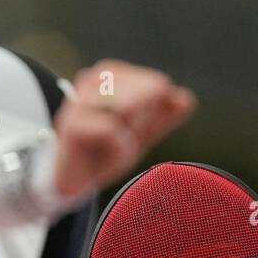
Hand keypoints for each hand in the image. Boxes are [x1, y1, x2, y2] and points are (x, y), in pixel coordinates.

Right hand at [52, 60, 195, 199]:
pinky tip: (107, 158)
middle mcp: (91, 80)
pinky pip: (112, 130)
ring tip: (115, 148)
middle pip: (144, 92)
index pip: (154, 83)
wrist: (70, 183)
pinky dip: (119, 148)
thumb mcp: (140, 134)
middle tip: (124, 141)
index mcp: (108, 74)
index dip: (154, 113)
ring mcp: (79, 101)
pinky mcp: (71, 125)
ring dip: (131, 134)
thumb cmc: (103, 153)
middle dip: (143, 124)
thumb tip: (186, 99)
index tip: (134, 130)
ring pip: (129, 107)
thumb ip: (162, 117)